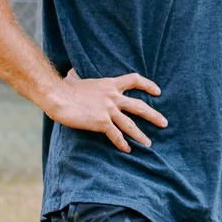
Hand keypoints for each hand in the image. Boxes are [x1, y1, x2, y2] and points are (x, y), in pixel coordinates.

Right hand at [47, 69, 166, 152]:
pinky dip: (122, 143)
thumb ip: (79, 76)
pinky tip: (127, 149)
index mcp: (110, 84)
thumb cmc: (63, 88)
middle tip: (164, 123)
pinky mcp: (101, 122)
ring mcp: (108, 110)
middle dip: (154, 115)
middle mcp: (113, 96)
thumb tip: (72, 71)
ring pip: (130, 124)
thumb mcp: (75, 78)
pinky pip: (116, 135)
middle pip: (139, 106)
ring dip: (140, 135)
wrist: (57, 96)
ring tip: (149, 143)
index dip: (148, 85)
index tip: (158, 92)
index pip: (134, 80)